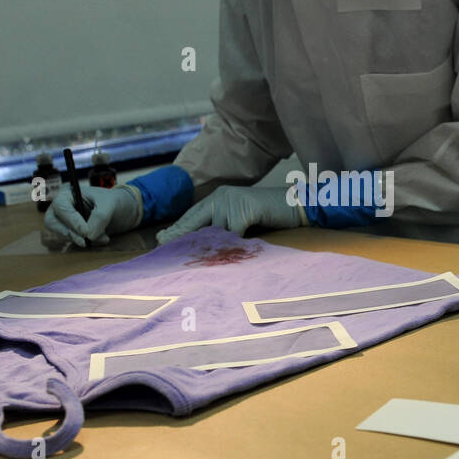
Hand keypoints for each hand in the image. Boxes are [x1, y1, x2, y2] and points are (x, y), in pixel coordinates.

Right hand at [43, 184, 142, 247]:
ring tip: (104, 237)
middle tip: (85, 242)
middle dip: (69, 233)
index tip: (85, 232)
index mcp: (68, 193)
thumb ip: (99, 217)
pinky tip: (103, 238)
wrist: (124, 211)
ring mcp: (66, 221)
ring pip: (63, 234)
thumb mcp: (110, 204)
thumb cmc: (115, 201)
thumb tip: (88, 235)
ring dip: (82, 240)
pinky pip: (73, 241)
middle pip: (52, 222)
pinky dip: (88, 243)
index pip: (61, 207)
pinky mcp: (73, 233)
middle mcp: (63, 207)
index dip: (71, 221)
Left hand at [157, 185, 306, 243]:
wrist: (296, 205)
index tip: (161, 239)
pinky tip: (229, 256)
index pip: (193, 215)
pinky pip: (232, 235)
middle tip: (162, 247)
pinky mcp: (245, 209)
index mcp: (219, 197)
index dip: (178, 229)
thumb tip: (202, 245)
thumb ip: (223, 226)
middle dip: (180, 237)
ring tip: (203, 261)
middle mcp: (222, 196)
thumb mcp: (241, 219)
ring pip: (214, 232)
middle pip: (195, 221)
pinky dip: (232, 246)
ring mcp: (233, 201)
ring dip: (212, 249)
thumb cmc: (270, 216)